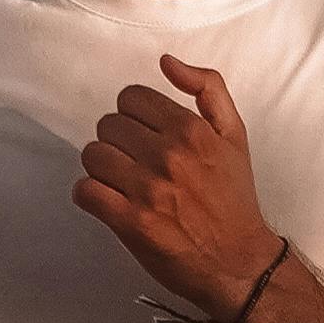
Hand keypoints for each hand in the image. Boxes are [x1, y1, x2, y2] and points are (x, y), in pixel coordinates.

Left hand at [75, 55, 284, 320]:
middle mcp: (169, 156)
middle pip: (107, 125)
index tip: (142, 134)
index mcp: (192, 131)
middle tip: (134, 162)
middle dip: (117, 141)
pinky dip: (89, 195)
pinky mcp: (131, 221)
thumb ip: (208, 89)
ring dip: (101, 168)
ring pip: (92, 155)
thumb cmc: (233, 199)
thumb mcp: (234, 135)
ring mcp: (148, 189)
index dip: (131, 115)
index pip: (131, 98)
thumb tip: (167, 61)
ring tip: (122, 182)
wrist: (238, 262)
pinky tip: (108, 201)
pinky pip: (85, 191)